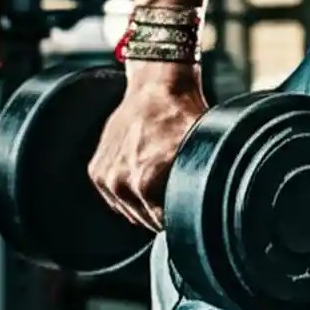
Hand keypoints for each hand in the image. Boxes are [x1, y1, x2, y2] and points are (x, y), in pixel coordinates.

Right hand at [88, 66, 207, 231]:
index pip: (164, 224)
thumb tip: (213, 206)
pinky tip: (145, 175)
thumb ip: (202, 182)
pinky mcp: (96, 170)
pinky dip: (129, 192)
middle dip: (162, 211)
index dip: (179, 217)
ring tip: (161, 179)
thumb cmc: (182, 114)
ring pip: (129, 211)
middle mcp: (120, 182)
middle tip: (177, 190)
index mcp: (145, 182)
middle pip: (146, 220)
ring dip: (144, 204)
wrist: (157, 85)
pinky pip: (115, 198)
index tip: (188, 207)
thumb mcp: (202, 149)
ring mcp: (105, 176)